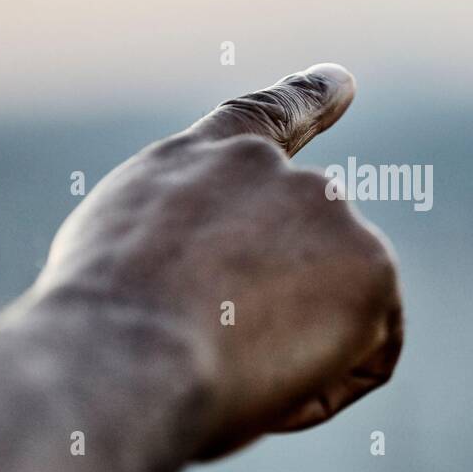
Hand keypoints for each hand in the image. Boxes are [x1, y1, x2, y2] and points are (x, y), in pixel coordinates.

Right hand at [34, 64, 403, 460]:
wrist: (122, 353)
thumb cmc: (99, 339)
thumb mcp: (121, 273)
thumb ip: (185, 259)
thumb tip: (229, 301)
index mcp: (197, 163)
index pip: (263, 119)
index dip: (306, 99)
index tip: (343, 82)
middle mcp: (270, 171)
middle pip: (304, 264)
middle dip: (278, 320)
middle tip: (210, 357)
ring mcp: (327, 210)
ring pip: (336, 315)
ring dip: (293, 356)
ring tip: (224, 368)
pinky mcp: (373, 264)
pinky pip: (367, 356)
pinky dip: (325, 389)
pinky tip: (270, 389)